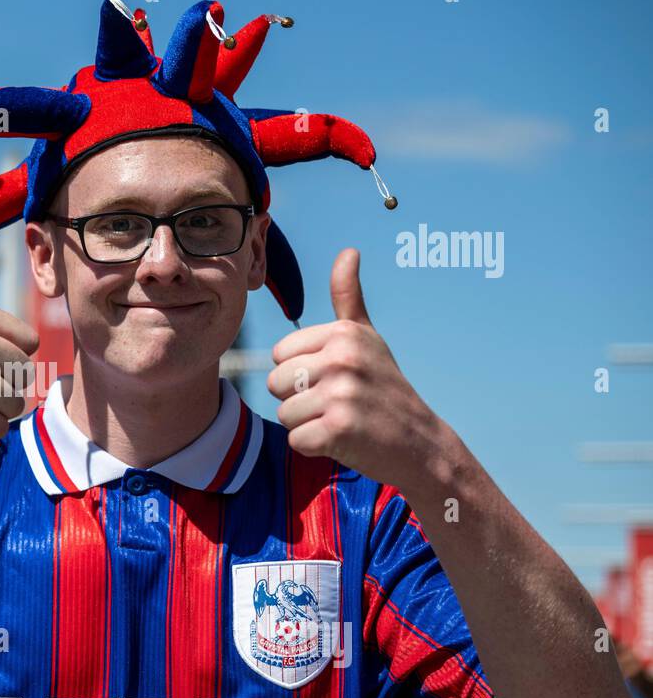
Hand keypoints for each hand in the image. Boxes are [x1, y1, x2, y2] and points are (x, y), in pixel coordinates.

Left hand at [266, 248, 443, 489]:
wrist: (419, 442)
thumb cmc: (384, 387)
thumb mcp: (368, 337)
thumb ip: (349, 296)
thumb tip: (348, 251)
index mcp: (343, 333)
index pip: (280, 355)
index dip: (300, 373)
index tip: (333, 379)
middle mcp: (342, 358)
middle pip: (276, 384)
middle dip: (299, 400)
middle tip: (337, 403)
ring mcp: (341, 394)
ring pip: (284, 414)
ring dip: (306, 424)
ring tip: (341, 419)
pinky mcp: (338, 429)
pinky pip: (296, 439)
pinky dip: (314, 446)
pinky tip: (343, 439)